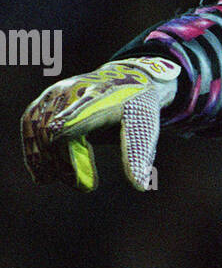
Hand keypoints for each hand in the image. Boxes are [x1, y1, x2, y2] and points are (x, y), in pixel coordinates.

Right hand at [20, 55, 180, 190]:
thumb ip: (138, 155)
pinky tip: (39, 172)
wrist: (127, 78)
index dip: (68, 153)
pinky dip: (31, 149)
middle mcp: (73, 90)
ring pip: (37, 128)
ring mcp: (56, 92)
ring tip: (52, 181)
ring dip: (42, 159)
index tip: (81, 182)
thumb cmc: (137, 108)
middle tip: (82, 186)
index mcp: (100, 98)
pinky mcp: (46, 98)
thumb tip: (139, 188)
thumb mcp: (145, 128)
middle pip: (53, 131)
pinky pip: (29, 124)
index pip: (75, 122)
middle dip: (62, 164)